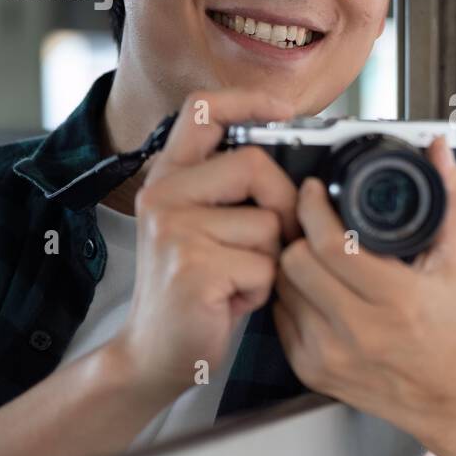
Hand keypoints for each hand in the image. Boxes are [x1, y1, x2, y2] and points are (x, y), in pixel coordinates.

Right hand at [112, 88, 300, 397]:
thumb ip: (236, 192)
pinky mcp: (192, 268)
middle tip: (274, 240)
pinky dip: (263, 289)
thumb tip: (301, 173)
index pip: (202, 110)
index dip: (248, 100)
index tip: (286, 111)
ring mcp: (174, 231)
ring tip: (239, 278)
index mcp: (169, 178)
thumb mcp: (207, 228)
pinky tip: (233, 300)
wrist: (155, 355)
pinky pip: (264, 265)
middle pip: (254, 164)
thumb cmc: (198, 290)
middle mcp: (164, 196)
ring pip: (267, 223)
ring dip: (270, 259)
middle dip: (283, 204)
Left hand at [271, 137, 455, 428]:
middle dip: (301, 234)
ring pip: (283, 286)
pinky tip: (315, 289)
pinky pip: (280, 315)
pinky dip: (293, 296)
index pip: (331, 245)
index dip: (314, 208)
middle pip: (296, 262)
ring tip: (316, 255)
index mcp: (396, 300)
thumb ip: (452, 202)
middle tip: (314, 223)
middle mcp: (359, 331)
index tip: (314, 191)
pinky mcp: (310, 369)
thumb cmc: (450, 326)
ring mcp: (329, 354)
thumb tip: (440, 154)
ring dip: (294, 264)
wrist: (446, 394)